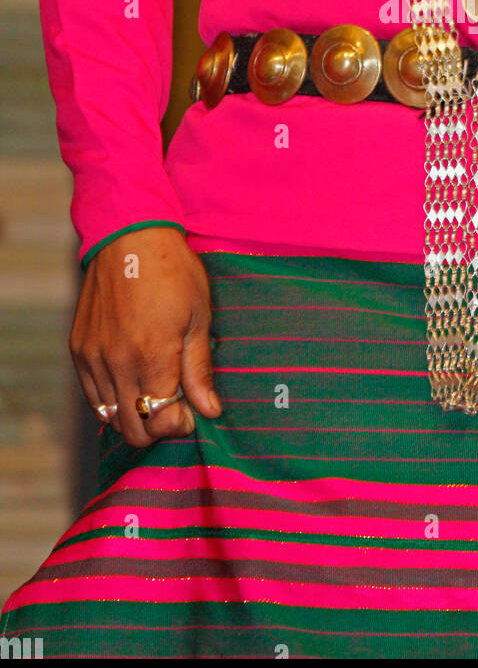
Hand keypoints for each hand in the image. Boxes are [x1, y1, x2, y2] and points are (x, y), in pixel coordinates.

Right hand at [70, 226, 220, 446]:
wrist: (130, 238)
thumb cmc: (173, 272)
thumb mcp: (199, 318)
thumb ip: (200, 370)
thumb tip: (209, 411)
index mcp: (151, 356)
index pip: (160, 422)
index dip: (180, 425)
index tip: (193, 412)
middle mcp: (116, 363)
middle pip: (133, 429)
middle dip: (159, 427)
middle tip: (176, 406)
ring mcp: (93, 357)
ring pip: (109, 416)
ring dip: (134, 414)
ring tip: (155, 389)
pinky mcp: (79, 349)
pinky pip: (92, 395)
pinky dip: (112, 399)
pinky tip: (133, 379)